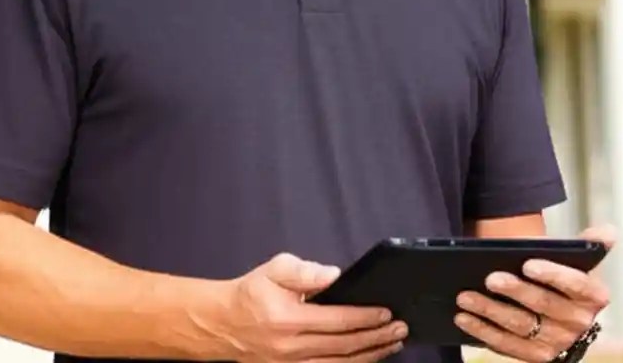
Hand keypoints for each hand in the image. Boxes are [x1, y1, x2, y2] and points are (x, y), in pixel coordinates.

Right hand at [208, 252, 408, 362]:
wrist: (222, 323)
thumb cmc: (251, 294)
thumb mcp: (273, 269)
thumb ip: (303, 271)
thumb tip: (333, 275)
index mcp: (288, 318)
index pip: (336, 321)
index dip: (365, 318)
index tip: (386, 313)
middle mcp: (291, 346)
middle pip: (344, 346)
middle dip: (376, 338)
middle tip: (400, 329)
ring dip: (370, 356)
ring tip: (392, 346)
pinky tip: (366, 359)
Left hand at [454, 226, 615, 361]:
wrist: (552, 306)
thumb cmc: (559, 276)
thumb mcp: (575, 259)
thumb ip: (588, 243)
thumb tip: (609, 232)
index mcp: (593, 295)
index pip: (576, 284)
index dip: (553, 274)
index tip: (527, 263)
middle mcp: (579, 322)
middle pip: (543, 305)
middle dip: (514, 291)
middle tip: (489, 277)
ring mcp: (557, 342)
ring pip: (520, 325)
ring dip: (490, 311)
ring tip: (465, 296)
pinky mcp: (536, 356)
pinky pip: (506, 345)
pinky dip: (482, 331)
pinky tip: (464, 317)